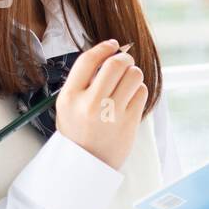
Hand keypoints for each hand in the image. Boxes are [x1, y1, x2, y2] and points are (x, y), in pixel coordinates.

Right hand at [55, 38, 145, 170]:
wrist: (86, 164)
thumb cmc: (78, 130)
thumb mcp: (67, 105)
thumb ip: (82, 80)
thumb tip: (109, 53)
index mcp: (70, 97)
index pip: (88, 60)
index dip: (103, 47)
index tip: (112, 45)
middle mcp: (90, 104)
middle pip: (115, 64)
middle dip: (124, 57)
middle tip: (124, 60)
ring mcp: (111, 114)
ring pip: (133, 75)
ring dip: (133, 73)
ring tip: (127, 81)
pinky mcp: (129, 122)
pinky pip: (141, 92)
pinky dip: (138, 90)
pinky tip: (130, 97)